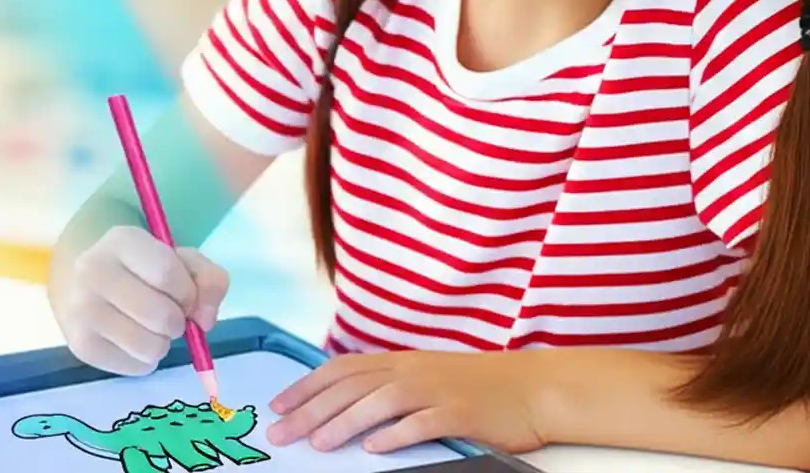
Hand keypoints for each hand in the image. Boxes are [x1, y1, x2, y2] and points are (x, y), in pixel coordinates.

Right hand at [56, 226, 228, 375]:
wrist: (83, 284)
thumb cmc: (142, 270)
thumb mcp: (181, 260)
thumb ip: (208, 280)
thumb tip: (204, 320)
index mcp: (122, 241)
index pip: (167, 273)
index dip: (188, 293)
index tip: (185, 296)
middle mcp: (93, 271)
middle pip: (161, 315)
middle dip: (178, 322)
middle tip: (170, 316)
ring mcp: (82, 310)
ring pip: (150, 347)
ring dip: (163, 343)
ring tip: (150, 328)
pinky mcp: (80, 345)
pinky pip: (136, 367)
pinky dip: (145, 360)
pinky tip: (133, 340)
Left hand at [265, 350, 547, 454]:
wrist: (532, 387)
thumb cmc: (476, 386)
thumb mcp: (426, 375)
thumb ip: (387, 384)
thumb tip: (341, 402)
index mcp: (399, 362)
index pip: (341, 369)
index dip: (306, 386)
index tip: (277, 406)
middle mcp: (411, 371)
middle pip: (351, 387)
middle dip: (310, 409)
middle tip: (280, 433)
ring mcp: (436, 391)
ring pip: (380, 402)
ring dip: (344, 421)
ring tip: (317, 442)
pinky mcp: (460, 414)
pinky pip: (422, 423)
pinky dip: (395, 435)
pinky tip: (373, 447)